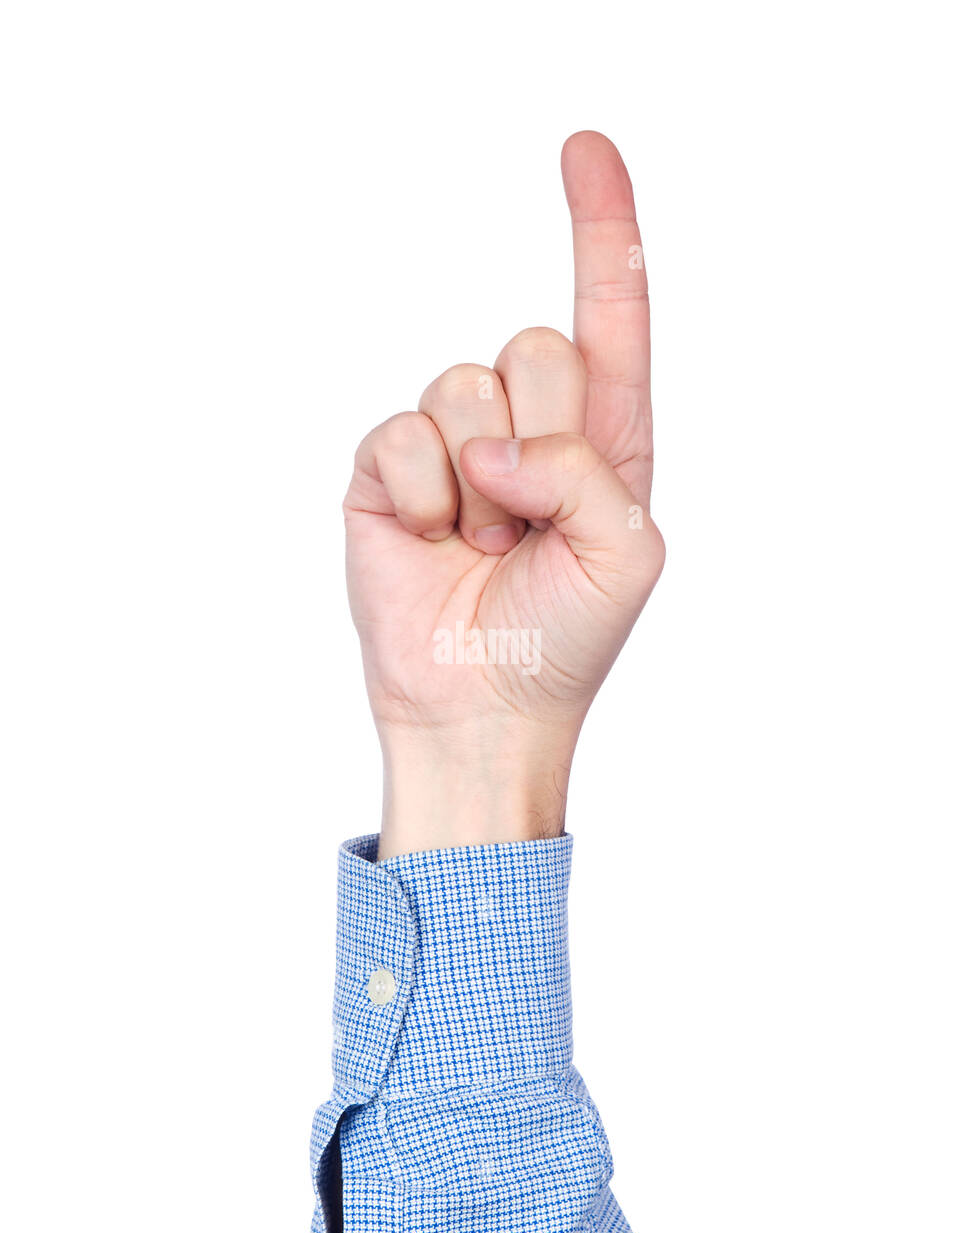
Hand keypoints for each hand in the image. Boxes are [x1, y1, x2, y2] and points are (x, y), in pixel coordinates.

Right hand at [343, 132, 664, 856]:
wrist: (482, 709)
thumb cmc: (565, 637)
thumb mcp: (625, 554)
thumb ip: (585, 470)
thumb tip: (491, 441)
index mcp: (602, 438)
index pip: (607, 314)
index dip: (601, 230)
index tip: (585, 149)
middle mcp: (528, 426)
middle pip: (535, 344)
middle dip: (542, 437)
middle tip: (529, 522)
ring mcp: (454, 445)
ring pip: (464, 384)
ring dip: (480, 484)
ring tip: (482, 544)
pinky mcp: (388, 470)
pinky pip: (402, 433)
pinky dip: (423, 498)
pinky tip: (431, 544)